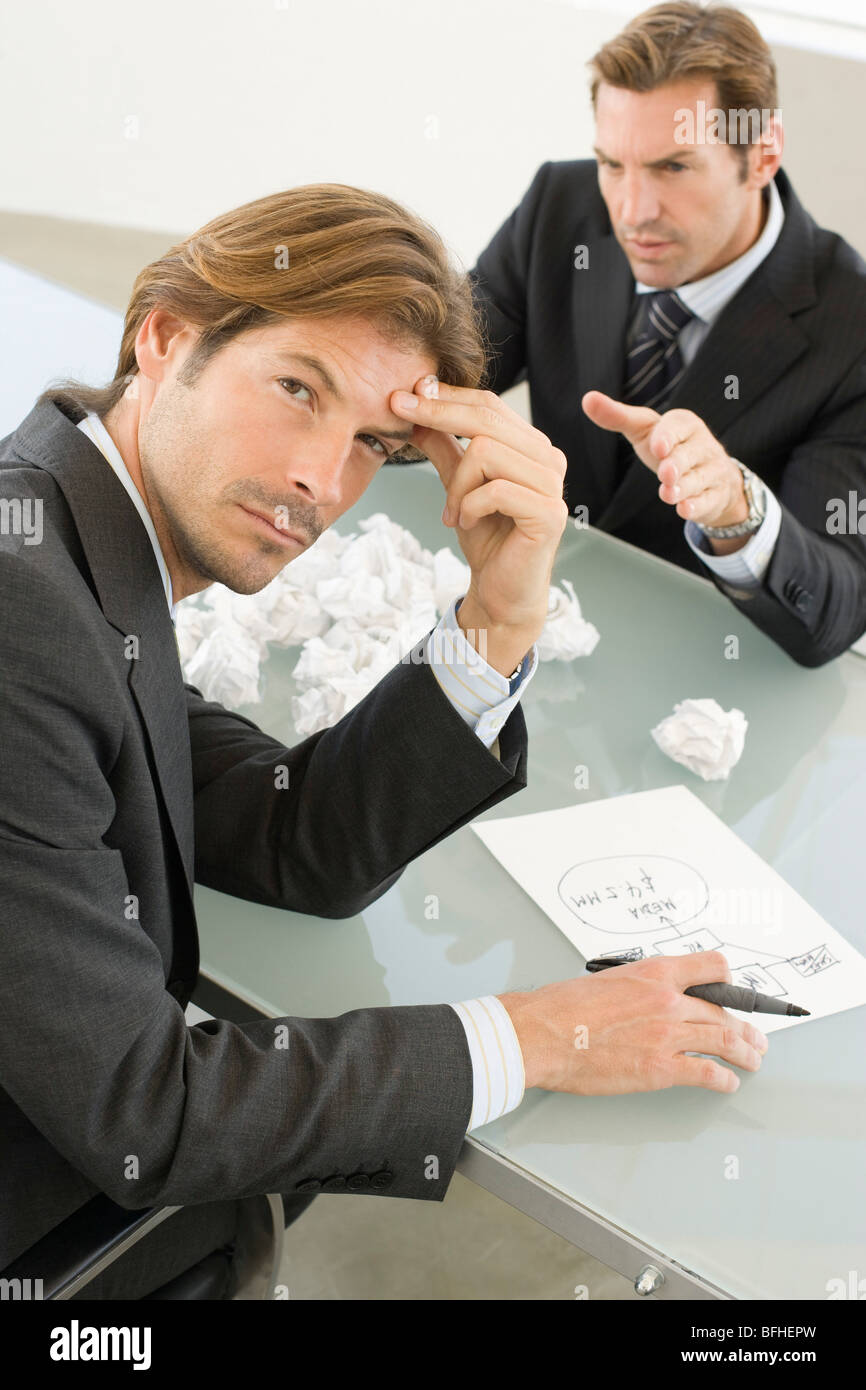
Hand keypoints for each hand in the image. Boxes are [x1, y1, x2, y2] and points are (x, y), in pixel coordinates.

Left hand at [390, 377, 568, 676]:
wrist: (502, 591)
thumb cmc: (487, 538)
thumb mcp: (457, 485)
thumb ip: (443, 448)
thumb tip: (413, 408)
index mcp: (531, 446)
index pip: (488, 405)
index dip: (446, 396)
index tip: (405, 395)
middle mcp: (548, 458)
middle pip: (487, 418)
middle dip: (437, 415)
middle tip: (401, 418)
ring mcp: (552, 485)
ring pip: (486, 452)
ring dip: (456, 485)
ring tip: (452, 512)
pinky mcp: (549, 513)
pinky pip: (495, 490)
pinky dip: (469, 506)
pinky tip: (465, 523)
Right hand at [497, 950, 767, 1094]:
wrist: (542, 1033)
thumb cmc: (562, 1007)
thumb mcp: (608, 979)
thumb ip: (638, 988)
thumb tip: (650, 999)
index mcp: (654, 973)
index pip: (711, 967)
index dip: (727, 981)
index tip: (732, 991)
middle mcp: (668, 1000)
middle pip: (722, 1011)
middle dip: (743, 1028)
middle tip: (753, 1038)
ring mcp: (668, 1035)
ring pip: (724, 1040)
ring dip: (745, 1052)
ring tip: (753, 1060)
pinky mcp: (661, 1068)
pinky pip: (707, 1073)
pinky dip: (724, 1079)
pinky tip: (728, 1083)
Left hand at [581, 390, 748, 528]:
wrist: (709, 475)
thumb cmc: (669, 448)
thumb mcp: (643, 431)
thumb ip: (617, 416)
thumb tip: (587, 399)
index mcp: (685, 424)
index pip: (677, 427)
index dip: (668, 436)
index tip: (658, 447)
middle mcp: (703, 445)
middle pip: (688, 455)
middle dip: (677, 464)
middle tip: (665, 473)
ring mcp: (712, 471)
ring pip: (698, 479)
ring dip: (683, 488)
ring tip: (668, 495)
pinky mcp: (716, 495)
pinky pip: (708, 501)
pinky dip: (697, 506)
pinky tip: (685, 509)